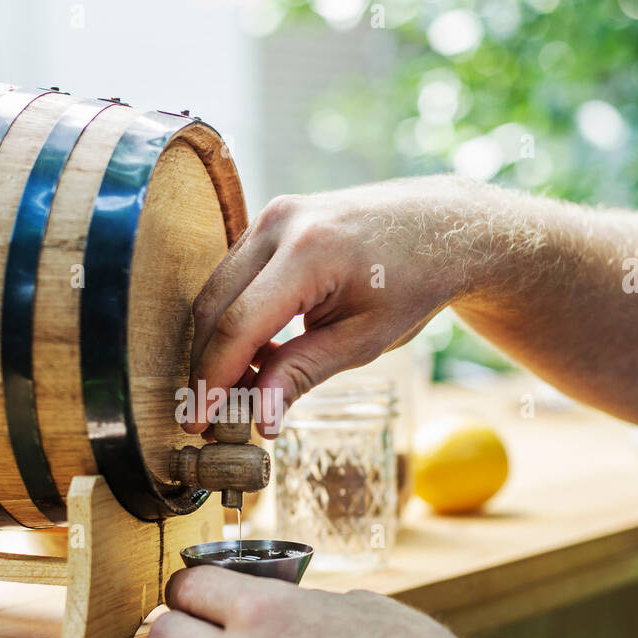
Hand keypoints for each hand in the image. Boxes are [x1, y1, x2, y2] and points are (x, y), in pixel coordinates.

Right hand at [186, 181, 472, 435]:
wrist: (440, 226)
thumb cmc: (412, 282)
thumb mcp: (365, 339)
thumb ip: (304, 373)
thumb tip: (259, 418)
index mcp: (309, 252)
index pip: (238, 326)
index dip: (212, 379)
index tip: (197, 422)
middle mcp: (280, 224)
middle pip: (214, 306)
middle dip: (207, 366)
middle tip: (209, 415)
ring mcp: (271, 216)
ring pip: (217, 291)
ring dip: (219, 344)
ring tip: (240, 391)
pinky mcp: (270, 221)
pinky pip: (234, 277)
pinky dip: (235, 318)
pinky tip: (259, 356)